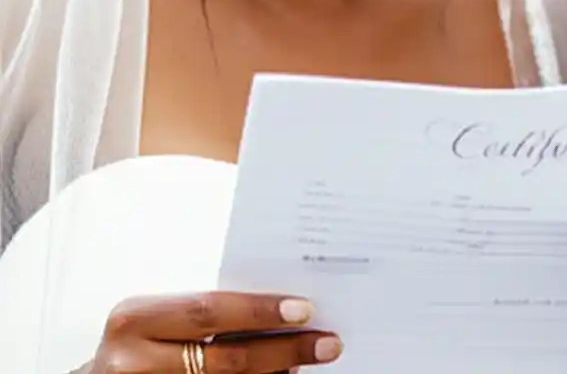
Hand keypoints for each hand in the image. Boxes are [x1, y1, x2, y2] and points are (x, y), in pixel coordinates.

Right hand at [90, 292, 341, 372]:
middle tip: (328, 343)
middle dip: (283, 350)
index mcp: (134, 319)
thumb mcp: (158, 320)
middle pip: (225, 358)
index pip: (209, 310)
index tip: (305, 309)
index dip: (260, 312)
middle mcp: (130, 362)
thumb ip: (205, 314)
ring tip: (307, 364)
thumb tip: (284, 311)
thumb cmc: (140, 343)